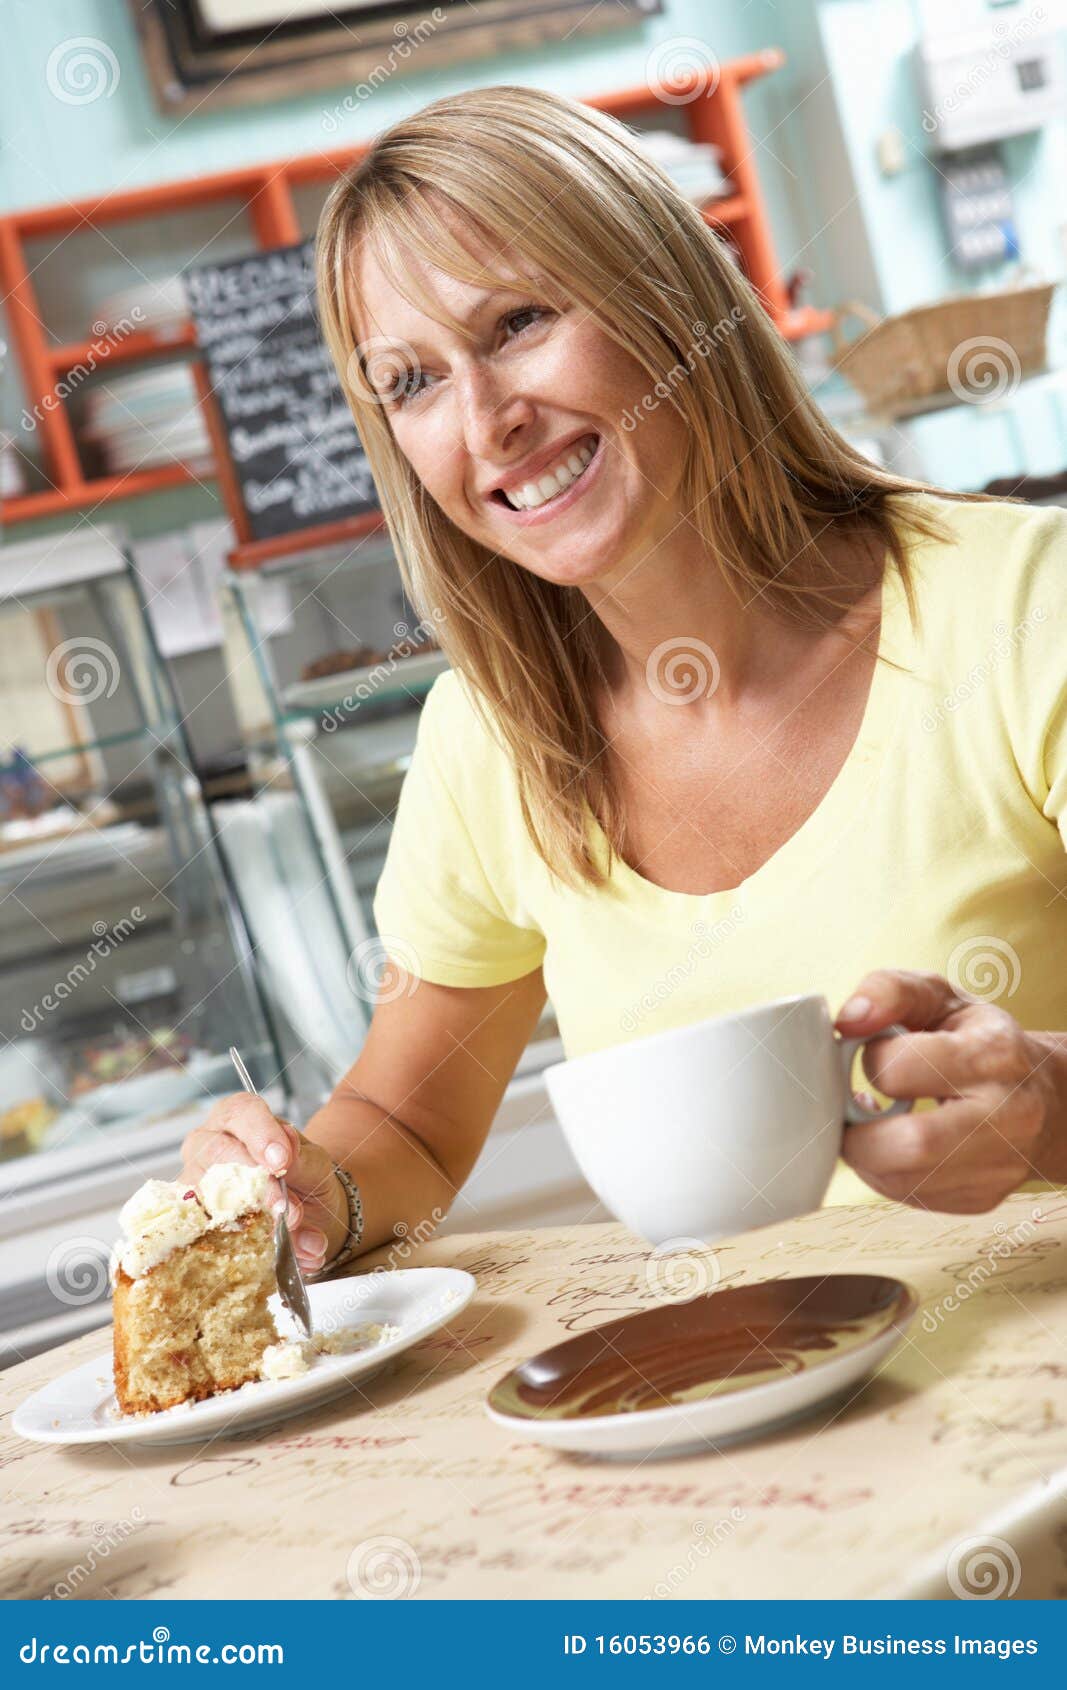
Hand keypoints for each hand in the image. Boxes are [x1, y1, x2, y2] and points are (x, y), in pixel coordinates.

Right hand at [182, 1094, 348, 1274]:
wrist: (306, 1210)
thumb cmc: (301, 1175)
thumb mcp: (313, 1164)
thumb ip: (303, 1160)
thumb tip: (288, 1154)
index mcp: (238, 1118)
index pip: (242, 1113)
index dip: (260, 1135)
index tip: (281, 1161)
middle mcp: (208, 1143)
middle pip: (216, 1152)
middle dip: (253, 1183)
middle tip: (285, 1209)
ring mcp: (194, 1181)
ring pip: (205, 1194)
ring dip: (248, 1219)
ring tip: (285, 1236)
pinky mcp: (191, 1219)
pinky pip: (203, 1231)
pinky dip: (239, 1245)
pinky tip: (268, 1254)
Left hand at [835, 969, 1056, 1212]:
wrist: (1042, 1094)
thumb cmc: (980, 1040)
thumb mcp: (941, 998)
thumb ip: (890, 991)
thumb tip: (848, 1020)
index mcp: (994, 1055)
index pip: (902, 1068)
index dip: (870, 1059)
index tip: (875, 1052)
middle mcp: (1006, 1116)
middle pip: (912, 1145)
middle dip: (859, 1129)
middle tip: (854, 1105)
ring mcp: (998, 1166)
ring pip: (903, 1181)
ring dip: (866, 1153)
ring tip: (872, 1121)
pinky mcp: (981, 1198)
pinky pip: (909, 1196)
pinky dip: (884, 1172)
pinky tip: (893, 1144)